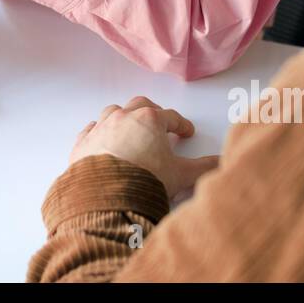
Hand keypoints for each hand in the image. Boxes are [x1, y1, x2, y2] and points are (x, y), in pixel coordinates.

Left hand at [70, 96, 219, 199]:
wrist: (107, 197)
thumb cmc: (143, 181)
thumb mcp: (181, 175)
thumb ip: (203, 167)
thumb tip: (219, 163)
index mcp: (149, 120)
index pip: (171, 117)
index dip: (181, 124)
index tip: (186, 131)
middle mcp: (123, 118)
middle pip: (140, 105)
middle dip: (153, 112)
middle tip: (161, 122)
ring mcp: (101, 128)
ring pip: (113, 112)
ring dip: (124, 117)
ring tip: (131, 126)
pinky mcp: (83, 143)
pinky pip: (91, 129)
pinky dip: (99, 131)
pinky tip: (102, 136)